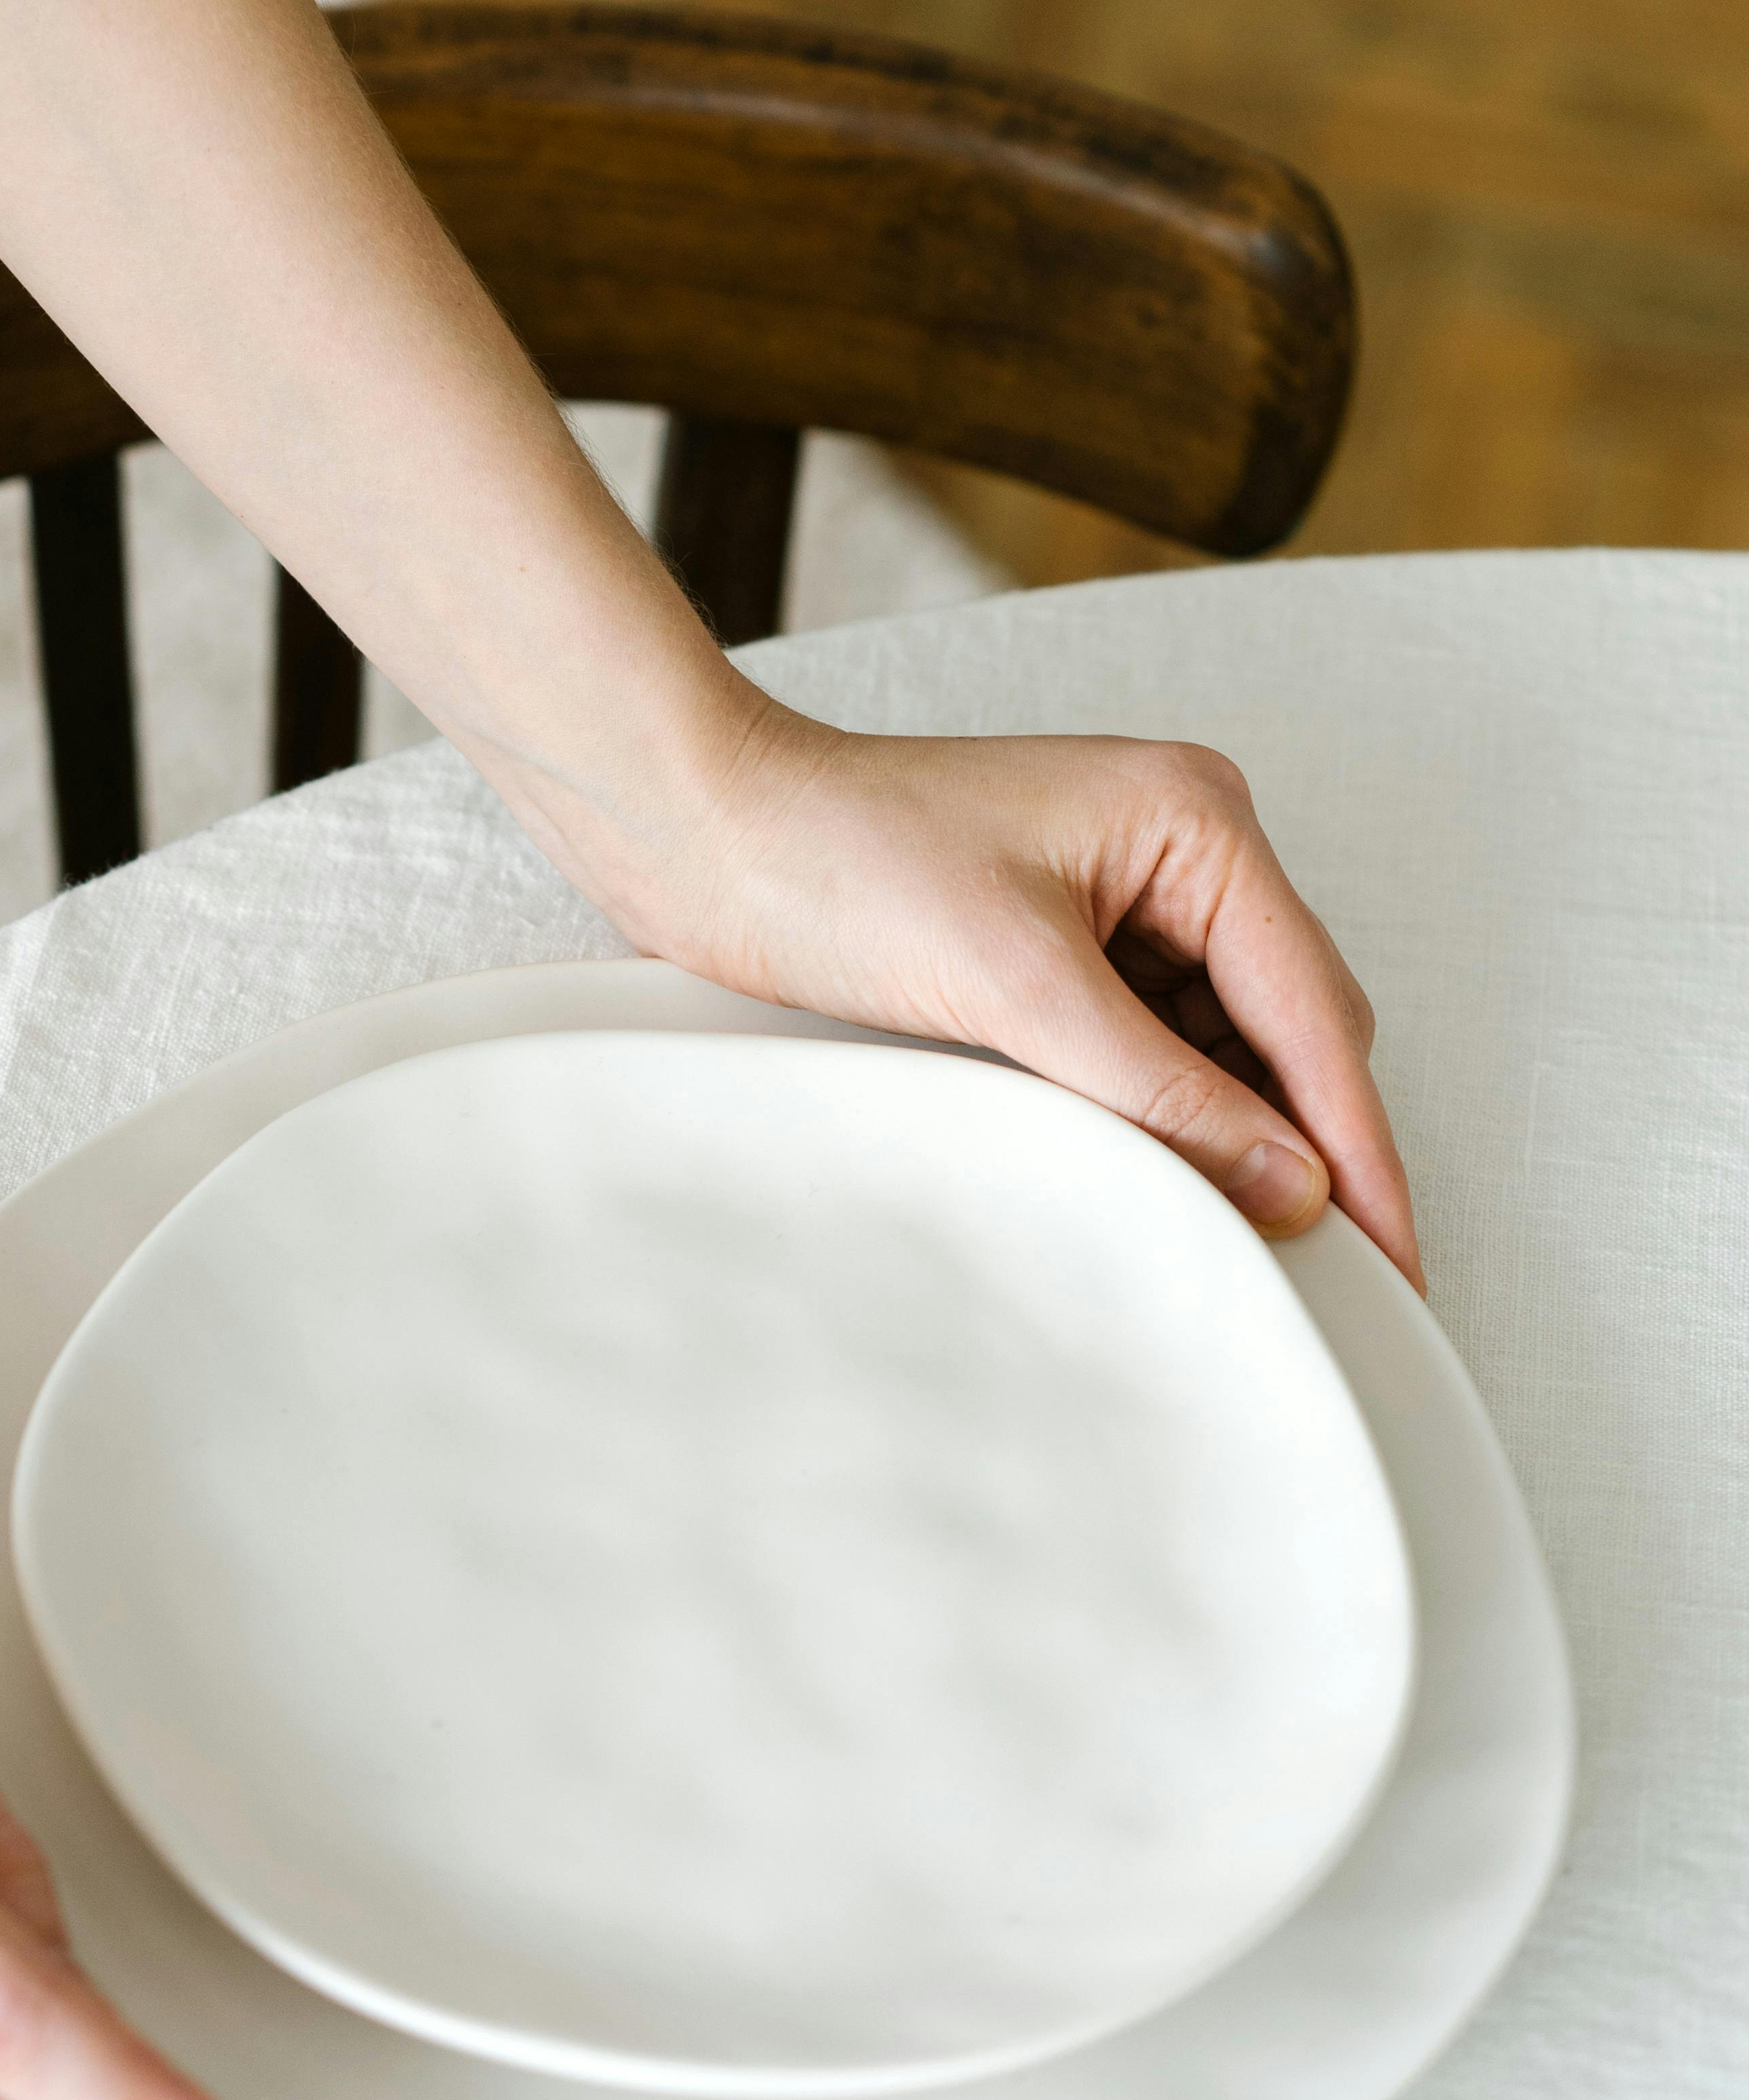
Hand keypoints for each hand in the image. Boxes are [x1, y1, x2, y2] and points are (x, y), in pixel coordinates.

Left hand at [649, 697, 1421, 1288]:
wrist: (704, 829)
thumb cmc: (839, 857)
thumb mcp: (1017, 986)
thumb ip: (1163, 1091)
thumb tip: (1290, 1186)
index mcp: (1196, 820)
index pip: (1314, 1011)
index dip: (1358, 1145)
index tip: (1395, 1258)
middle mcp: (1179, 848)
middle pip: (1290, 1029)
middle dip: (1308, 1145)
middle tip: (1332, 1279)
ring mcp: (1122, 894)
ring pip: (1226, 1047)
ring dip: (1230, 1135)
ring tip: (1242, 1246)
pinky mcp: (1062, 941)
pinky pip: (1154, 1045)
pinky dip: (1162, 1114)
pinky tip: (1158, 1181)